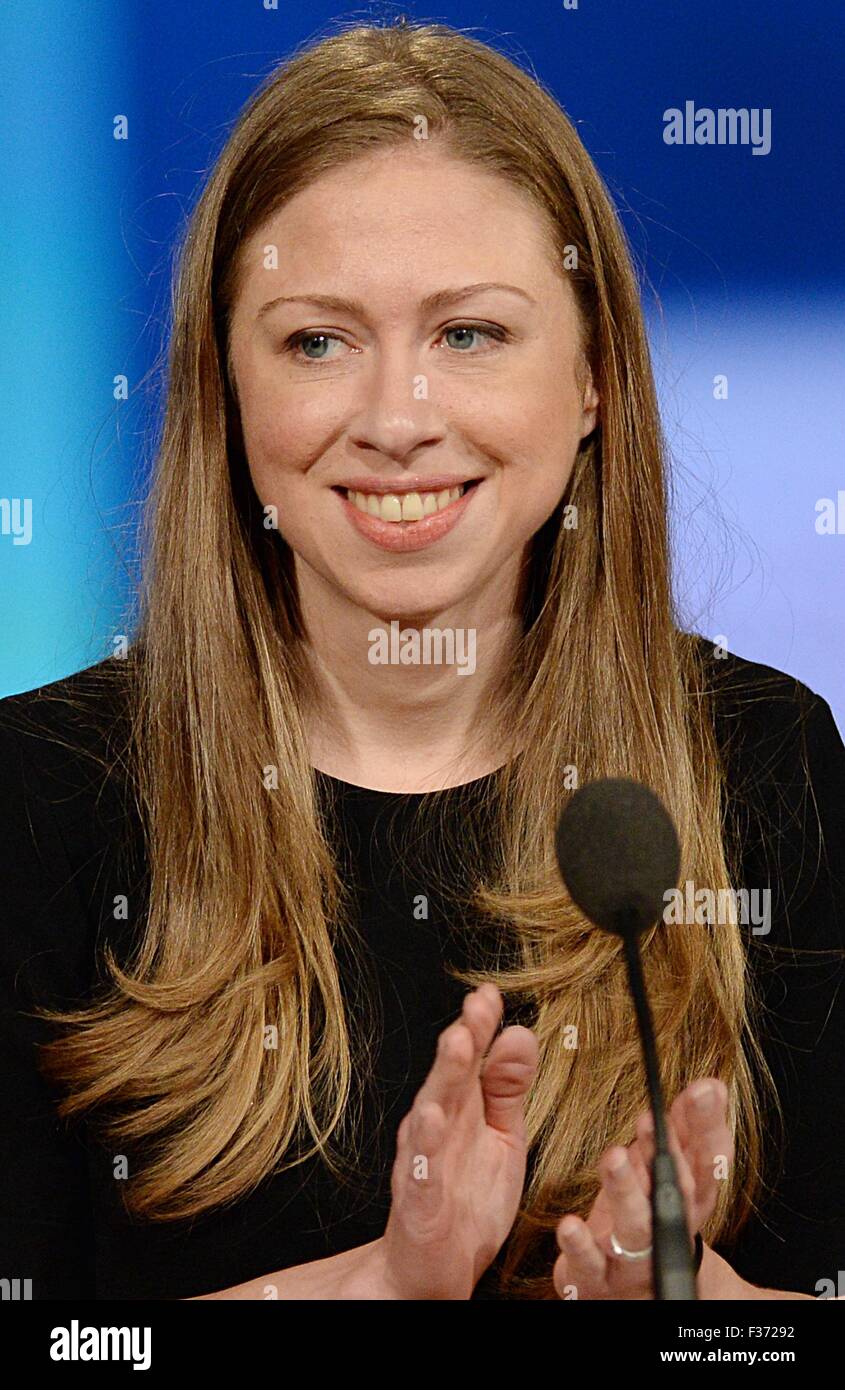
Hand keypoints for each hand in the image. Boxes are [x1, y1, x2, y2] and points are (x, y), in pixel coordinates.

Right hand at [373, 982, 538, 1298]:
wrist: (435, 1268)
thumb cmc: (467, 1197)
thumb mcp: (502, 1135)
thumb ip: (509, 1086)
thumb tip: (520, 1033)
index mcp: (462, 1108)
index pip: (471, 1058)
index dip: (480, 1026)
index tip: (491, 994)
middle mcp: (438, 1128)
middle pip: (449, 1078)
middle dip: (461, 1042)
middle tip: (474, 1010)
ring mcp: (425, 1164)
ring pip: (431, 1116)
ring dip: (443, 1081)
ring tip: (456, 1048)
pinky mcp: (420, 1204)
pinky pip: (421, 1174)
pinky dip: (425, 1150)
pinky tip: (430, 1124)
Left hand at [552, 1076, 731, 1299]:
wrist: (634, 1292)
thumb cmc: (648, 1218)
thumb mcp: (668, 1171)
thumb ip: (684, 1129)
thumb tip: (709, 1085)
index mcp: (689, 1200)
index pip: (707, 1162)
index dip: (706, 1128)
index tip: (702, 1091)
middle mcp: (667, 1230)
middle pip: (674, 1192)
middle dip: (664, 1155)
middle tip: (650, 1119)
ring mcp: (635, 1258)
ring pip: (636, 1229)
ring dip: (626, 1193)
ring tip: (614, 1158)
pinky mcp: (598, 1279)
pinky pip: (590, 1265)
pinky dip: (581, 1247)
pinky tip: (570, 1225)